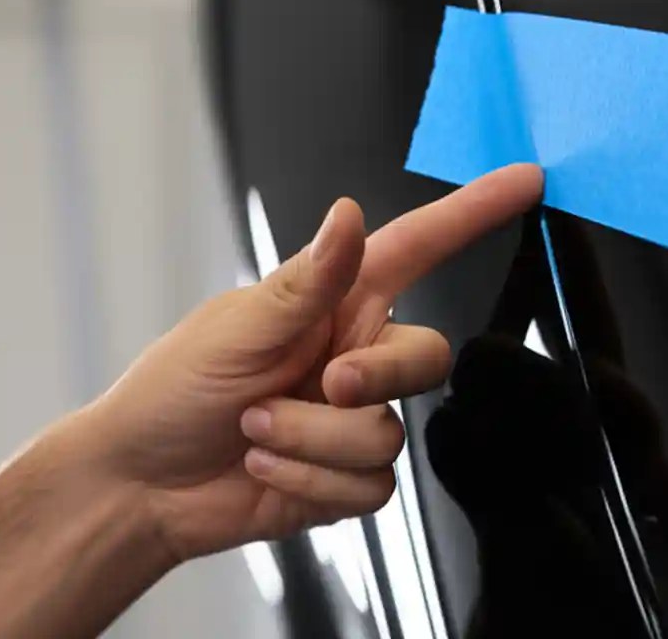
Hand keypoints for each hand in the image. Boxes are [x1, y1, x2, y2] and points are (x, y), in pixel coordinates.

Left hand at [75, 164, 541, 561]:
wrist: (141, 487)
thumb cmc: (173, 390)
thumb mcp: (236, 327)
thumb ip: (307, 280)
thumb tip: (349, 214)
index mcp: (334, 302)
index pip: (419, 248)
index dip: (474, 213)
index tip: (526, 180)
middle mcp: (355, 355)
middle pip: (426, 359)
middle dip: (377, 377)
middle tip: (325, 382)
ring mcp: (354, 420)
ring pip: (388, 435)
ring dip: (312, 440)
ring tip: (255, 434)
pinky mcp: (346, 478)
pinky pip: (371, 488)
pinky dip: (311, 484)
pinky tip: (266, 471)